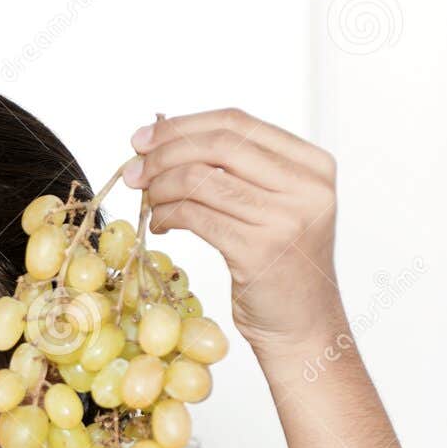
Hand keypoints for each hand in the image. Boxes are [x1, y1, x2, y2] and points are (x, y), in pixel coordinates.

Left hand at [122, 108, 343, 356]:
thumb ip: (237, 169)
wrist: (303, 324)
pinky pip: (195, 216)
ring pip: (200, 180)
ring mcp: (285, 219)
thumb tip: (162, 136)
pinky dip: (167, 215)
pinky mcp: (259, 251)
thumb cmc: (281, 263)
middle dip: (164, 153)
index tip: (144, 138)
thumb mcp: (274, 205)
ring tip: (149, 202)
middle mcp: (306, 187)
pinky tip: (160, 225)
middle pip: (218, 146)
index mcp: (313, 164)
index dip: (183, 125)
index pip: (238, 123)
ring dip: (161, 188)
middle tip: (134, 170)